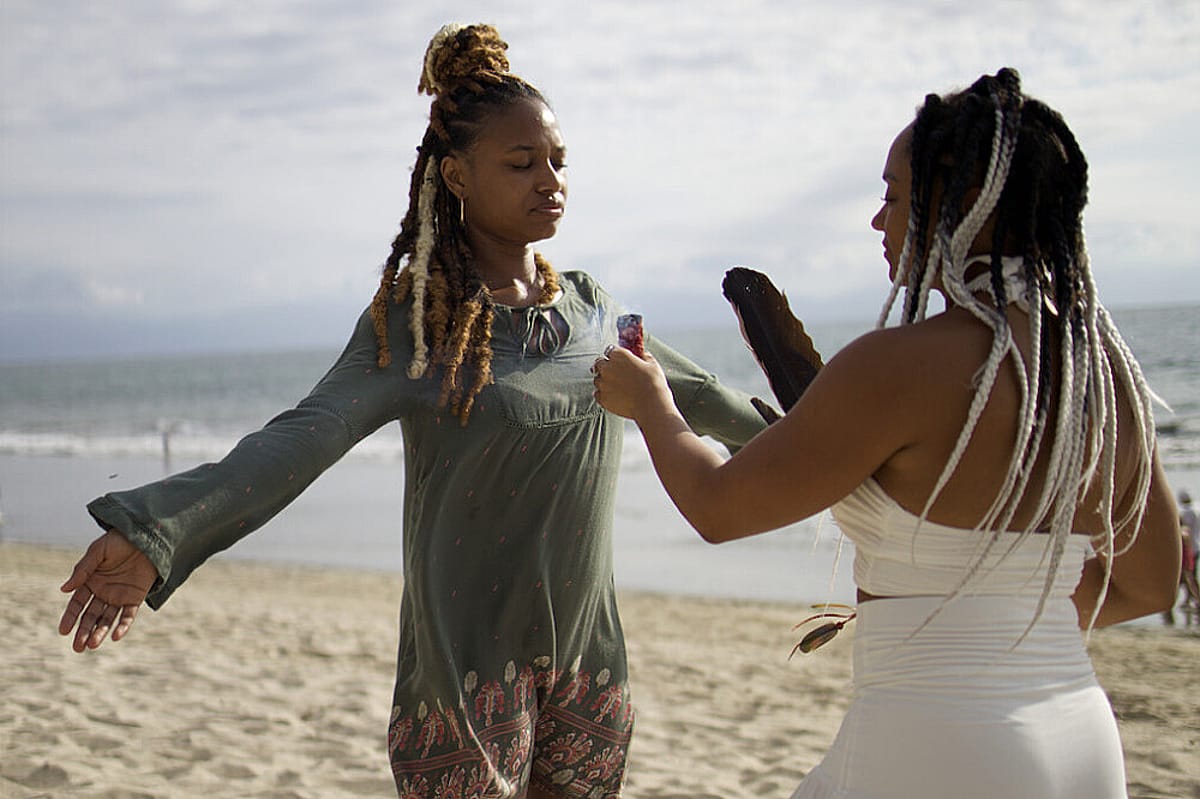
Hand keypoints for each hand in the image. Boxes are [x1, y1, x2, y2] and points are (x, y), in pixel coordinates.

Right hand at [59, 529, 157, 651]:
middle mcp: (103, 592)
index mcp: (90, 581)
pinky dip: (123, 626)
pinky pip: (128, 615)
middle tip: (77, 648)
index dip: (70, 617)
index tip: (63, 631)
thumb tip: (64, 589)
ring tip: (92, 645)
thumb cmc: (119, 541)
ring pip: (107, 619)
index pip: (77, 603)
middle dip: (83, 631)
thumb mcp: (98, 551)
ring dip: (100, 632)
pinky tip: (116, 636)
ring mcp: (119, 596)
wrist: (146, 536)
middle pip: (91, 616)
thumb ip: (83, 570)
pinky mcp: (135, 598)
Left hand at [591, 346, 671, 420]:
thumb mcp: (652, 364)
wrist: (651, 404)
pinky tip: (613, 396)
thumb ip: (644, 356)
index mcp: (619, 355)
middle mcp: (607, 367)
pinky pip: (597, 394)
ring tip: (617, 387)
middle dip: (605, 367)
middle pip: (599, 364)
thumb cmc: (653, 384)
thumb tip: (643, 355)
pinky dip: (603, 395)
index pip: (609, 350)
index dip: (614, 355)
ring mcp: (602, 383)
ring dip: (604, 381)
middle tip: (614, 373)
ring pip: (597, 379)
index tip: (617, 359)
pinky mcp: (602, 398)